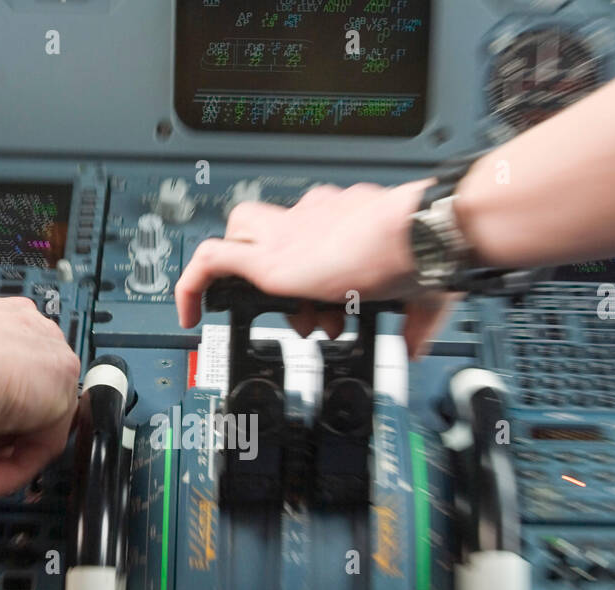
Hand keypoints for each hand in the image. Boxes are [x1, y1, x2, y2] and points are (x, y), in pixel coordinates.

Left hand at [175, 180, 457, 357]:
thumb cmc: (423, 253)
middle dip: (274, 264)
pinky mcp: (268, 259)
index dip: (316, 275)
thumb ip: (414, 322)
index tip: (327, 306)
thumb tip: (414, 347)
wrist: (417, 236)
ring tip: (243, 306)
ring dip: (239, 269)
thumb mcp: (419, 294)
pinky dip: (193, 285)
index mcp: (347, 218)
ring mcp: (285, 235)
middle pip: (270, 225)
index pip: (315, 235)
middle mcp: (311, 217)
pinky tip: (191, 315)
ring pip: (238, 233)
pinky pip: (210, 261)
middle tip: (298, 308)